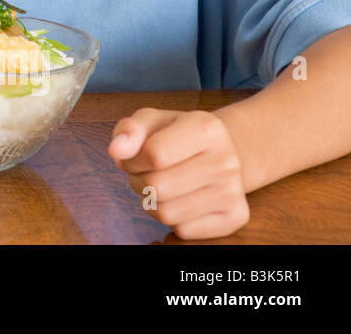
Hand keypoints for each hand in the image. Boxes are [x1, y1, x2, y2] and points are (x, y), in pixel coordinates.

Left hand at [109, 108, 248, 239]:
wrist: (220, 152)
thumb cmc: (176, 135)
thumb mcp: (151, 121)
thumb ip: (129, 130)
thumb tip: (115, 150)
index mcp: (206, 128)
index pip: (153, 154)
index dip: (132, 159)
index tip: (135, 156)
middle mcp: (226, 160)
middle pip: (156, 187)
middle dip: (138, 181)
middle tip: (145, 173)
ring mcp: (233, 191)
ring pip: (167, 213)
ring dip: (151, 202)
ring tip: (160, 185)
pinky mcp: (235, 217)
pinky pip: (183, 231)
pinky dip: (172, 220)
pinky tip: (179, 200)